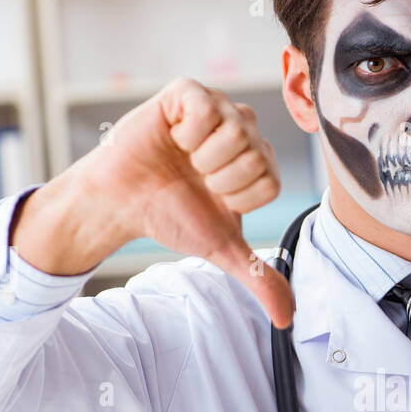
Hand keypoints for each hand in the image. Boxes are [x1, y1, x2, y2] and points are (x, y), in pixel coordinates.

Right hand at [13, 77, 294, 327]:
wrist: (123, 201)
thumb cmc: (172, 216)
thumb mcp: (221, 248)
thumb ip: (259, 277)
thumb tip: (287, 320)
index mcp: (259, 163)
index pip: (271, 182)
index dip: (238, 198)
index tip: (213, 197)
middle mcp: (244, 130)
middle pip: (256, 156)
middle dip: (220, 179)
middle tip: (196, 178)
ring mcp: (218, 107)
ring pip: (235, 132)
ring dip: (202, 157)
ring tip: (184, 158)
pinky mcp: (188, 91)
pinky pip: (207, 108)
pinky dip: (186, 132)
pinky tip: (173, 137)